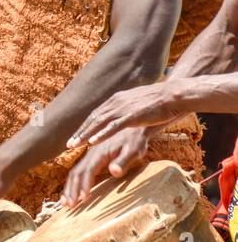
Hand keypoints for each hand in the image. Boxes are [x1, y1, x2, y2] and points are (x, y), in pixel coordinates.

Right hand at [59, 127, 152, 207]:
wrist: (133, 126)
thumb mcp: (134, 150)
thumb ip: (123, 161)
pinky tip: (72, 192)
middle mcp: (90, 154)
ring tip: (65, 203)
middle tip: (69, 206)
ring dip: (69, 188)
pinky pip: (79, 171)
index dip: (83, 185)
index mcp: (99, 153)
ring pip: (74, 172)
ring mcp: (90, 156)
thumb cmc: (135, 140)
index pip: (87, 171)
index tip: (82, 199)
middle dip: (71, 189)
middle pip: (76, 173)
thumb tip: (114, 172)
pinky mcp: (92, 158)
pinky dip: (73, 183)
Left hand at [66, 83, 184, 148]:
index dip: (84, 126)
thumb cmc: (159, 101)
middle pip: (92, 119)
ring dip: (85, 135)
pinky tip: (92, 142)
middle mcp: (116, 102)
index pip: (95, 114)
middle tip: (68, 145)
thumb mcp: (137, 102)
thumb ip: (127, 108)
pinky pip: (112, 127)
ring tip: (74, 146)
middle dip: (79, 133)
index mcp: (116, 99)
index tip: (75, 136)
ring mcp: (123, 108)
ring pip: (98, 123)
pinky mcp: (132, 116)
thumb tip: (122, 114)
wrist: (174, 95)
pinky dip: (101, 134)